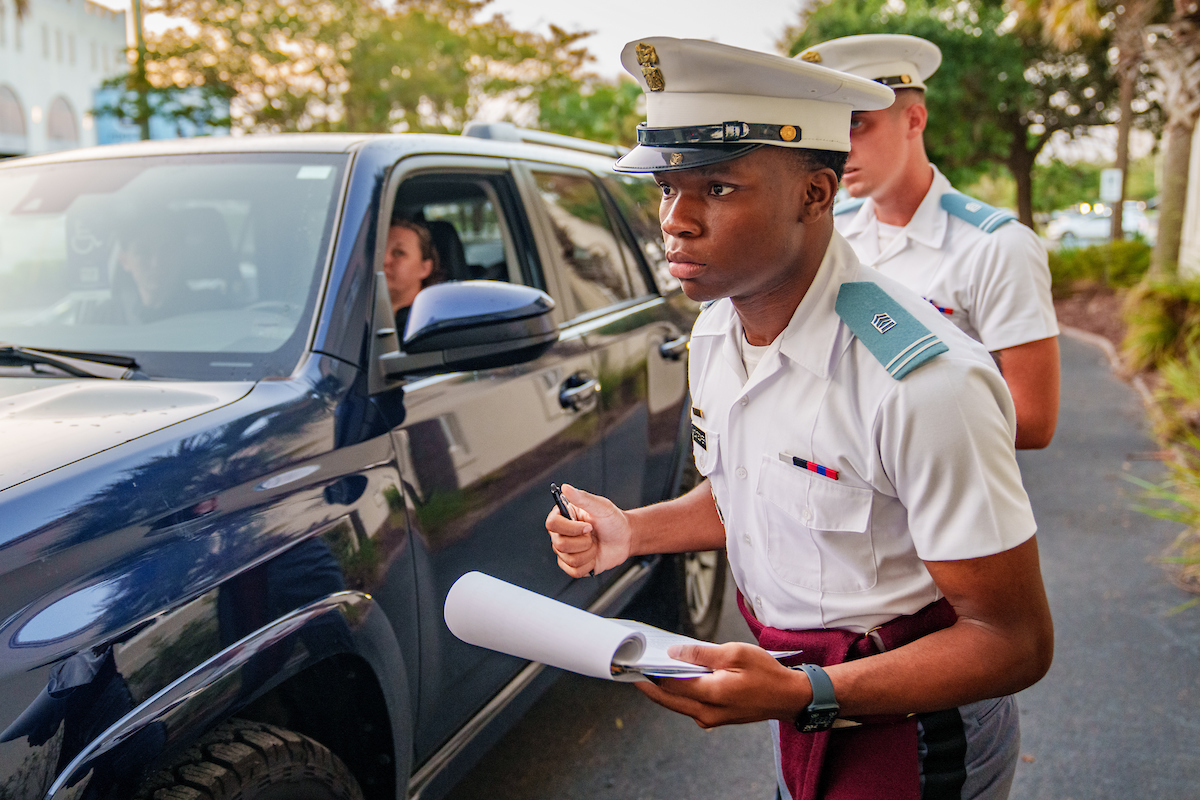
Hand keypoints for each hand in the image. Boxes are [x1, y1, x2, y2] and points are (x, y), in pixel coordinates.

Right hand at [544, 483, 632, 577]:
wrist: (625, 538)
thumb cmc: (612, 520)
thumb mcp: (601, 506)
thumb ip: (582, 498)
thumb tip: (565, 487)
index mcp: (563, 516)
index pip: (552, 524)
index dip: (571, 528)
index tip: (589, 526)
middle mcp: (560, 534)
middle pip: (560, 545)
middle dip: (584, 542)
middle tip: (593, 535)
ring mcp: (565, 551)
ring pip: (569, 559)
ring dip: (588, 553)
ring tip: (595, 545)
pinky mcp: (572, 565)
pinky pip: (575, 571)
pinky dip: (589, 565)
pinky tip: (594, 556)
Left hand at [635, 643, 810, 728]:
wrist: (788, 697)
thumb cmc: (765, 673)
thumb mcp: (734, 653)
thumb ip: (701, 653)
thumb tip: (674, 653)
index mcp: (711, 695)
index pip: (670, 684)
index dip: (650, 672)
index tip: (635, 661)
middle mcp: (706, 713)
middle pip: (667, 699)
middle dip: (648, 684)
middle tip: (631, 669)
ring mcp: (710, 718)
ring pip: (677, 703)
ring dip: (663, 688)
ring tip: (650, 669)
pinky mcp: (715, 718)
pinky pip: (688, 705)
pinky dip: (678, 692)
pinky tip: (674, 677)